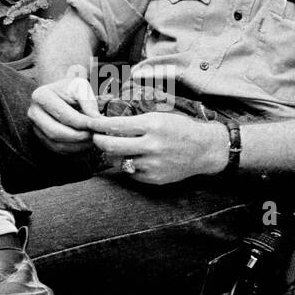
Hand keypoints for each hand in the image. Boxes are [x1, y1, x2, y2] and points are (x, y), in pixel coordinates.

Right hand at [28, 72, 100, 154]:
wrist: (62, 94)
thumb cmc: (72, 89)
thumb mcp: (81, 87)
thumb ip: (89, 103)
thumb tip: (96, 121)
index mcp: (41, 96)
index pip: (63, 115)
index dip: (82, 122)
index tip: (97, 125)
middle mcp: (34, 113)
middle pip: (57, 132)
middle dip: (79, 137)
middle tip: (96, 135)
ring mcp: (35, 128)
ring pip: (57, 144)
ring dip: (78, 145)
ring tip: (93, 139)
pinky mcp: (42, 138)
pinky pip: (57, 149)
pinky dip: (74, 149)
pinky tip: (86, 143)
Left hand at [85, 111, 228, 184]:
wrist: (204, 150)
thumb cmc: (181, 129)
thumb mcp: (161, 116)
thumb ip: (136, 120)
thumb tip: (109, 123)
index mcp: (152, 124)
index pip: (115, 125)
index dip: (98, 125)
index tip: (90, 123)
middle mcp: (151, 145)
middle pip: (111, 145)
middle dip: (98, 140)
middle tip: (94, 137)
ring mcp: (152, 164)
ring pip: (118, 161)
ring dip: (111, 155)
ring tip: (112, 148)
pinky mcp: (154, 178)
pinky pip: (130, 173)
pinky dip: (127, 166)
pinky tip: (131, 159)